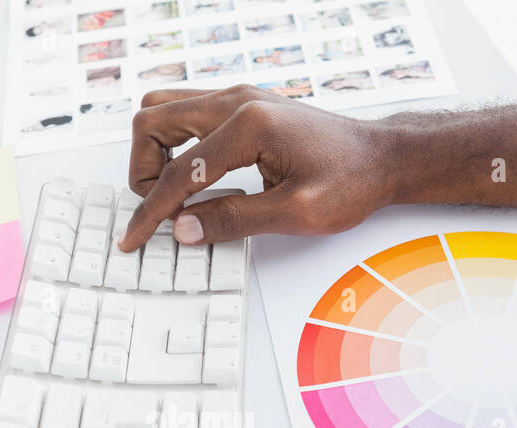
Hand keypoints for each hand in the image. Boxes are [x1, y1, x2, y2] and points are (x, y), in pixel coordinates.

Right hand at [119, 84, 397, 251]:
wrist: (382, 158)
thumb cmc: (352, 180)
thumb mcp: (297, 213)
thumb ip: (235, 219)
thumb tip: (185, 229)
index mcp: (250, 124)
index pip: (180, 171)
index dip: (152, 211)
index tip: (135, 239)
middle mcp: (237, 101)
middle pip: (152, 119)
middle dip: (143, 170)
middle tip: (159, 210)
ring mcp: (237, 99)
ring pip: (163, 109)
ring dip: (154, 153)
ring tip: (172, 195)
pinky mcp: (241, 107)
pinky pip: (185, 115)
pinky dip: (175, 147)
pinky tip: (194, 181)